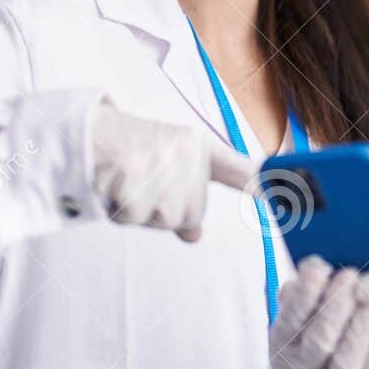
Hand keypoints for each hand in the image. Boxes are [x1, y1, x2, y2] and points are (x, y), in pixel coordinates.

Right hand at [90, 100, 256, 240]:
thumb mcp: (167, 167)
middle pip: (189, 215)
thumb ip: (186, 201)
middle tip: (141, 183)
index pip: (239, 172)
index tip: (279, 198)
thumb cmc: (132, 152)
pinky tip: (113, 184)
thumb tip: (194, 236)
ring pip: (162, 220)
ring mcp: (163, 166)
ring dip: (139, 212)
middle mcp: (188, 154)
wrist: (88, 132)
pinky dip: (119, 209)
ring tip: (126, 181)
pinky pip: (134, 218)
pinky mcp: (136, 178)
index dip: (261, 187)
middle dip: (162, 211)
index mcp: (199, 148)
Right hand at [270, 256, 368, 368]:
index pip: (288, 322)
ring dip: (361, 326)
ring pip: (347, 362)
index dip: (303, 296)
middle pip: (319, 342)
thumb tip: (313, 266)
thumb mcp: (311, 308)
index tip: (319, 268)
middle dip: (334, 306)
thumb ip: (308, 287)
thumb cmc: (331, 329)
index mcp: (284, 347)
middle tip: (350, 275)